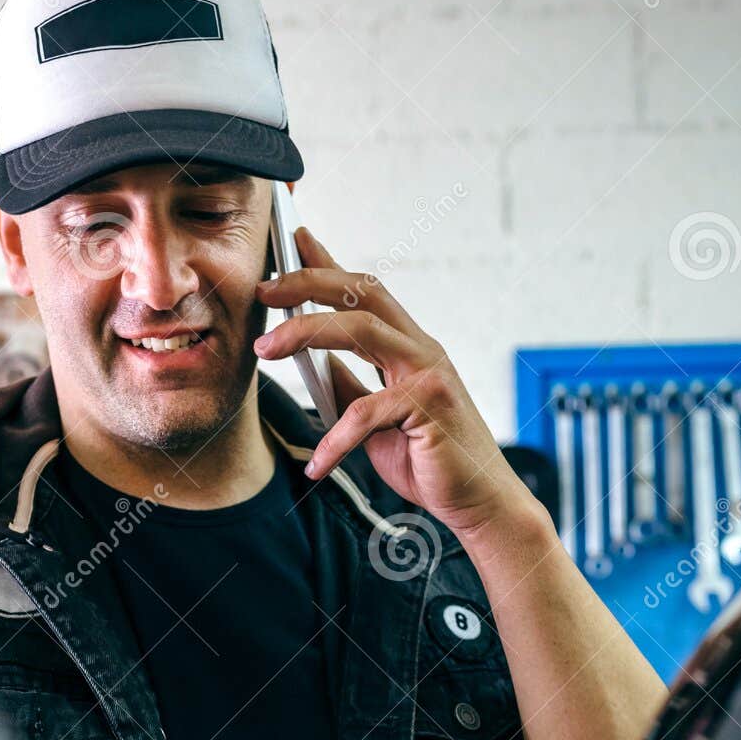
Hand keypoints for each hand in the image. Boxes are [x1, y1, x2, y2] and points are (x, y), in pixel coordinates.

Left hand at [253, 227, 536, 541]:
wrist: (475, 501)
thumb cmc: (429, 460)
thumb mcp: (377, 420)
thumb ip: (350, 388)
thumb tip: (311, 364)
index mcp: (409, 346)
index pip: (364, 291)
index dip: (328, 262)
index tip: (293, 239)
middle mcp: (421, 349)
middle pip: (361, 292)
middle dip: (309, 281)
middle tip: (265, 288)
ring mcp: (429, 373)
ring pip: (361, 329)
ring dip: (306, 332)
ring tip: (266, 349)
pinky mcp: (429, 406)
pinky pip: (366, 412)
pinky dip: (334, 439)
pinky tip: (318, 464)